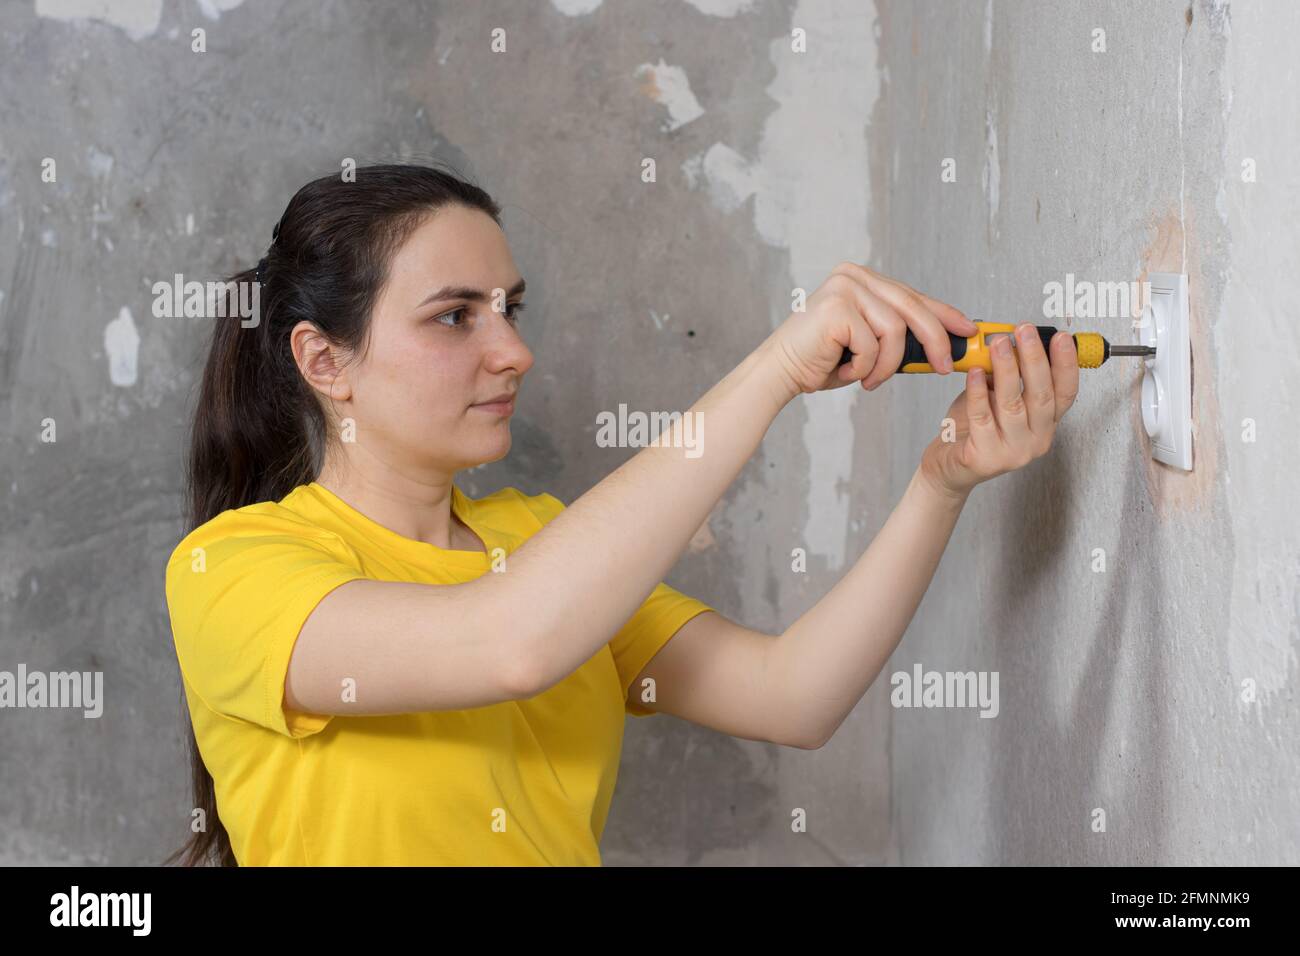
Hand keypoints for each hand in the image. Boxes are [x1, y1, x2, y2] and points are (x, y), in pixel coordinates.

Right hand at [763, 261, 978, 396]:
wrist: (780, 372)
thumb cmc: (822, 362)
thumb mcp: (869, 345)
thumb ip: (898, 337)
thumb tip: (943, 345)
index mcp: (861, 279)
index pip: (912, 295)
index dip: (944, 313)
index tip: (968, 330)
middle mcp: (854, 275)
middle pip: (912, 307)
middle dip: (935, 340)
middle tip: (946, 367)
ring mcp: (845, 287)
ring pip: (895, 330)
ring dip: (886, 365)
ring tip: (869, 380)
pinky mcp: (838, 306)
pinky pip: (873, 344)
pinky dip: (864, 368)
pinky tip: (844, 372)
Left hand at [919, 323, 1078, 497]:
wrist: (948, 466)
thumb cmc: (973, 429)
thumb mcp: (997, 398)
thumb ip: (1007, 376)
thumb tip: (1011, 341)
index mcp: (1044, 424)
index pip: (1066, 393)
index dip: (1066, 364)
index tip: (1060, 337)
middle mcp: (1034, 440)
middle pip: (1041, 395)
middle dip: (1034, 358)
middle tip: (1025, 331)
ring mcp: (1012, 452)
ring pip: (1012, 404)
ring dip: (1006, 369)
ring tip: (999, 344)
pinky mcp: (984, 458)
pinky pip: (982, 418)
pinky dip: (977, 392)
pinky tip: (974, 372)